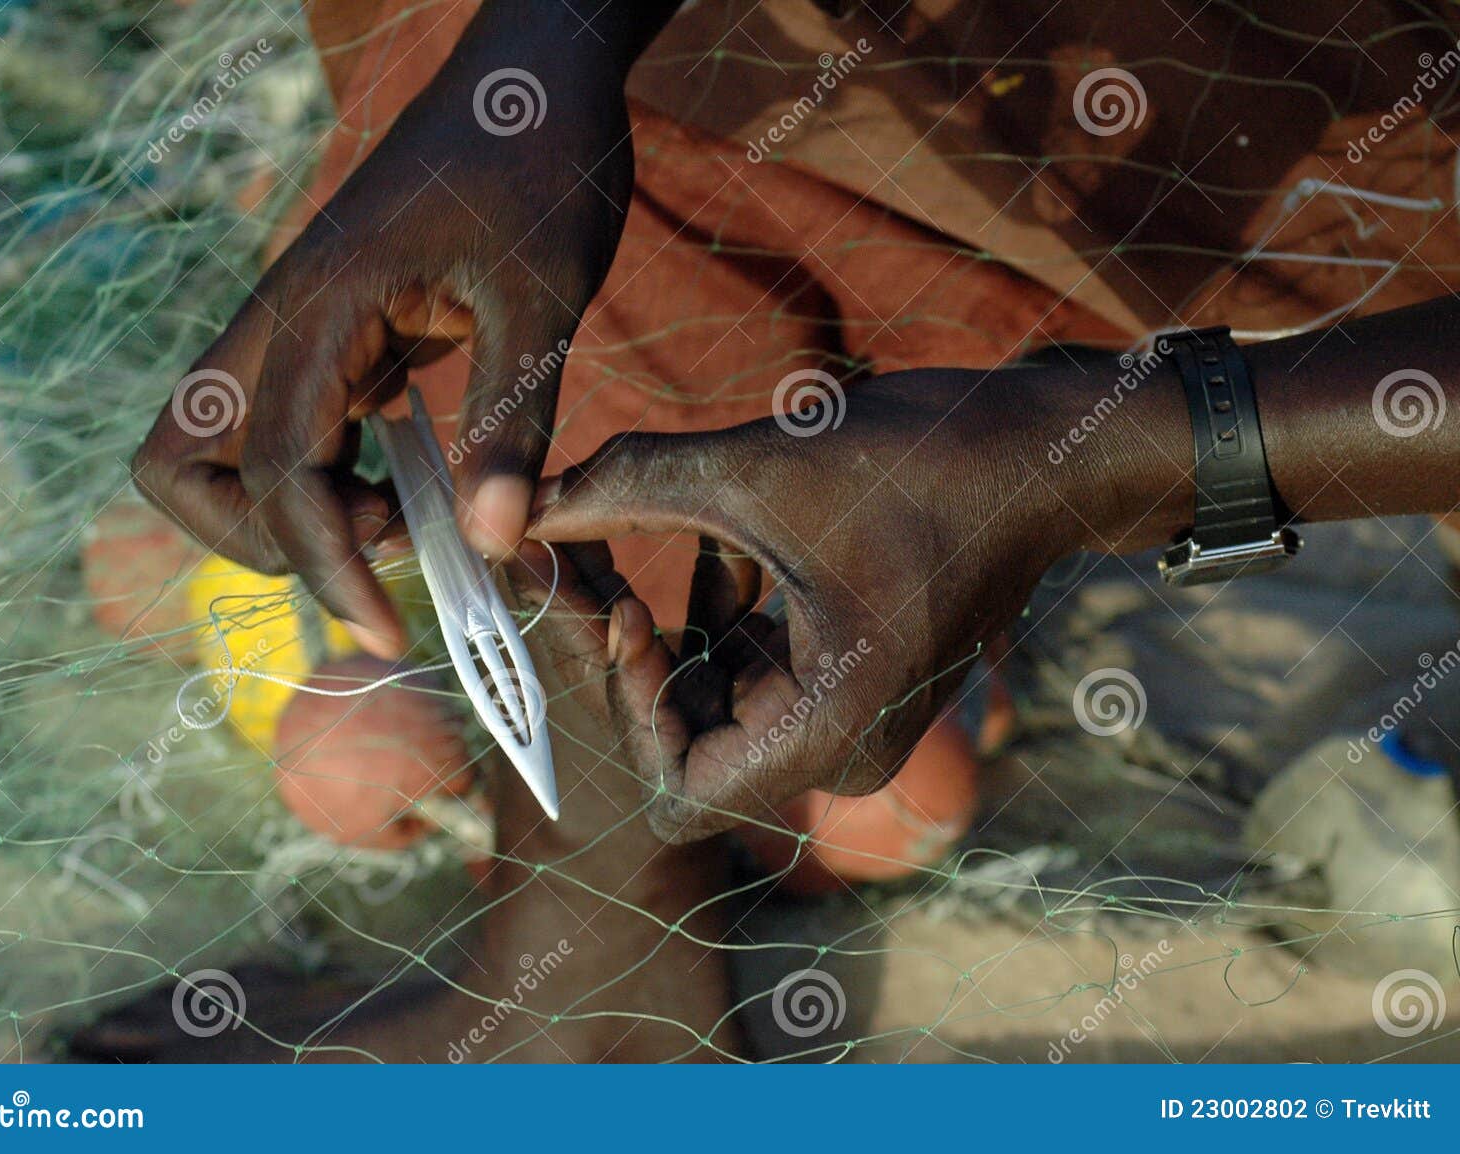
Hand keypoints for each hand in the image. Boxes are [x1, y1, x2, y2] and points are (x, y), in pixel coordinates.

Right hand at [132, 3, 643, 652]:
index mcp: (321, 306)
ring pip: (221, 449)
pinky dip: (325, 478)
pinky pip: (283, 425)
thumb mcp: (542, 300)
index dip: (322, 567)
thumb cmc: (539, 166)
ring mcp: (296, 326)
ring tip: (401, 519)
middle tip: (381, 546)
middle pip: (184, 464)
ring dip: (288, 511)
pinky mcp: (327, 333)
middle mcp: (282, 319)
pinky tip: (410, 484)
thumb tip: (491, 549)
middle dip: (259, 538)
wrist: (530, 77)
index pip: (276, 469)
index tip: (385, 634)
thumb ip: (511, 424)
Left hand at [528, 364, 1191, 841]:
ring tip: (639, 532)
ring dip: (672, 626)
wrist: (1049, 448)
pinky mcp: (857, 676)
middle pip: (693, 745)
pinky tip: (713, 535)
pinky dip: (721, 614)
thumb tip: (523, 506)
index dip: (630, 711)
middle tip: (589, 560)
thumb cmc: (925, 463)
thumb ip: (626, 489)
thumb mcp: (759, 471)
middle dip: (635, 657)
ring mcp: (854, 718)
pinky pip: (759, 669)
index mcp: (830, 732)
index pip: (679, 792)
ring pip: (721, 701)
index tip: (620, 610)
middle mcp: (845, 750)